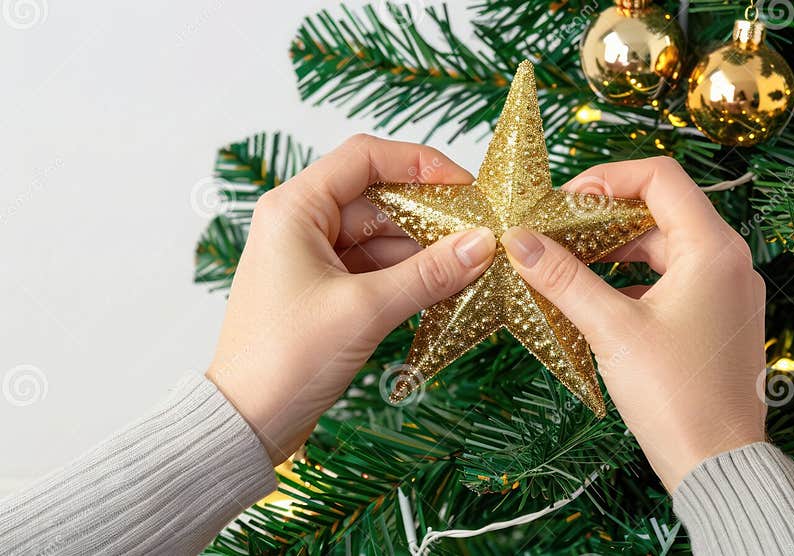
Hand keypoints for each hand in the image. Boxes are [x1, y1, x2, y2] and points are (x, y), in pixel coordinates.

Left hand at [206, 134, 495, 463]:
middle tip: (479, 233)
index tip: (466, 185)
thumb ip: (428, 274)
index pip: (365, 157)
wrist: (247, 421)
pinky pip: (377, 266)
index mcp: (295, 208)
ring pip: (382, 235)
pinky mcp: (326, 288)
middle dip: (430, 216)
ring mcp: (314, 256)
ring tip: (471, 266)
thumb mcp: (365, 310)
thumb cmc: (285, 359)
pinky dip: (410, 275)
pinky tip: (446, 287)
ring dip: (425, 250)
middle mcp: (302, 223)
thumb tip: (483, 244)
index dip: (420, 163)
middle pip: (379, 197)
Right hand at [499, 157, 766, 489]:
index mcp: (713, 250)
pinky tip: (597, 298)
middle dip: (605, 217)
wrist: (718, 463)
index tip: (565, 199)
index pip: (661, 177)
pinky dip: (635, 279)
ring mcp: (727, 290)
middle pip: (661, 210)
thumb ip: (564, 279)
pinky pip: (674, 279)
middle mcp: (729, 261)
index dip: (608, 177)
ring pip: (666, 247)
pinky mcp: (718, 318)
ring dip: (617, 249)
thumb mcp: (612, 330)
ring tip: (569, 262)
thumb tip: (520, 241)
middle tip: (557, 231)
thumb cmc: (676, 397)